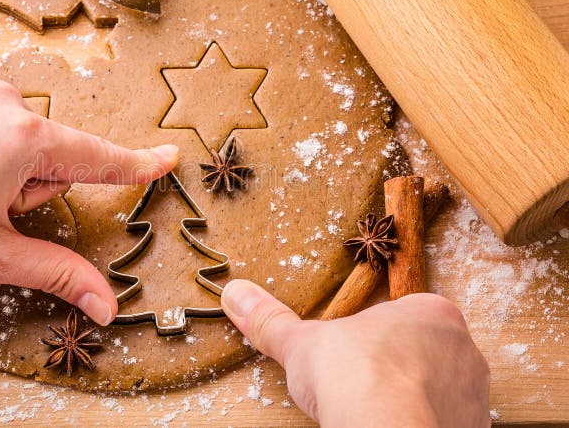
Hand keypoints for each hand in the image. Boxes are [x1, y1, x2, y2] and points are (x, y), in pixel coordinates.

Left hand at [0, 72, 177, 324]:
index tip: (167, 156)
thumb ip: (60, 271)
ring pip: (14, 130)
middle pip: (48, 148)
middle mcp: (1, 101)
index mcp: (23, 140)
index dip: (135, 164)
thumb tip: (106, 305)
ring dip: (1, 161)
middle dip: (31, 182)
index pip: (96, 158)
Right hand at [221, 280, 490, 426]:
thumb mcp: (301, 343)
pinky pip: (449, 424)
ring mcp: (474, 393)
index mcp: (431, 312)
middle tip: (363, 386)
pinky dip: (421, 427)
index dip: (374, 339)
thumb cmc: (353, 376)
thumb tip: (235, 293)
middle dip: (397, 370)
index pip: (404, 318)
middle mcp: (464, 348)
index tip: (354, 357)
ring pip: (440, 392)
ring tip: (375, 413)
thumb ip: (271, 319)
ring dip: (414, 401)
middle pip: (426, 355)